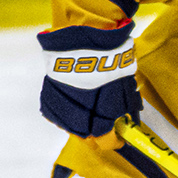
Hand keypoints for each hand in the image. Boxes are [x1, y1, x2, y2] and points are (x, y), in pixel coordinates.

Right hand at [38, 25, 140, 145]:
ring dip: (80, 125)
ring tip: (89, 116)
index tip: (120, 138)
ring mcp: (60, 107)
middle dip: (97, 135)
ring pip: (69, 126)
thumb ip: (127, 108)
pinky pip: (55, 112)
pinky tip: (73, 106)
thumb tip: (129, 121)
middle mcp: (77, 118)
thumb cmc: (109, 61)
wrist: (84, 36)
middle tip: (106, 128)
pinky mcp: (48, 94)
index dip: (115, 141)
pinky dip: (65, 113)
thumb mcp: (126, 86)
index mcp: (99, 119)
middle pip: (86, 137)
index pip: (106, 142)